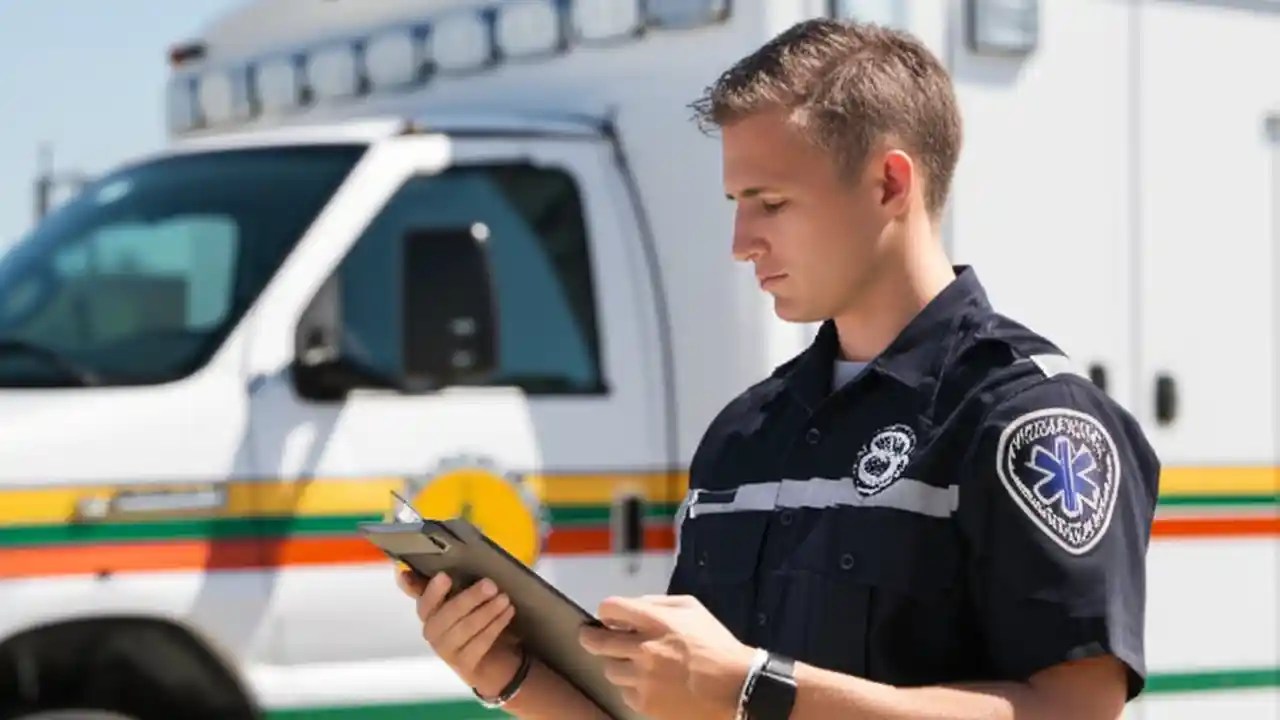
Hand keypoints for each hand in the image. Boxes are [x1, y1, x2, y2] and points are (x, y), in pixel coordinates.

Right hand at [396, 568, 522, 696]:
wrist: (498, 659)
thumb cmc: (480, 620)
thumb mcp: (470, 597)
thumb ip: (456, 581)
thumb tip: (429, 564)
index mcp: (429, 610)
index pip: (423, 598)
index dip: (430, 589)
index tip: (444, 576)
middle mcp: (432, 631)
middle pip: (444, 614)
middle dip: (469, 598)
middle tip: (491, 585)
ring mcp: (446, 651)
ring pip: (463, 628)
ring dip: (486, 612)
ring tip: (504, 599)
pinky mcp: (464, 665)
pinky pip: (479, 643)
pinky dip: (495, 626)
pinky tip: (507, 613)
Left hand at [579, 594, 755, 719]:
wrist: (734, 686)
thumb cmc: (716, 645)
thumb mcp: (692, 608)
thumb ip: (659, 602)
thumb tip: (634, 605)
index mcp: (654, 621)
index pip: (609, 608)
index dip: (606, 611)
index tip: (607, 617)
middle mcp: (642, 648)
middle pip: (597, 641)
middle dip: (590, 637)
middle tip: (589, 637)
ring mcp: (642, 678)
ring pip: (609, 669)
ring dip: (616, 663)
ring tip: (630, 663)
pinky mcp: (645, 702)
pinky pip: (624, 692)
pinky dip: (631, 687)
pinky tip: (646, 683)